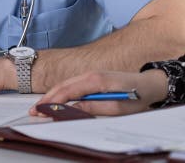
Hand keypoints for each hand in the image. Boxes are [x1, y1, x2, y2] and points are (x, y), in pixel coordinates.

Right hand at [30, 70, 168, 116]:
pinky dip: (62, 93)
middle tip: (34, 111)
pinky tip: (56, 101)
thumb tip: (73, 109)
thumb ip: (94, 108)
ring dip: (53, 96)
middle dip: (48, 99)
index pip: (68, 91)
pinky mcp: (94, 78)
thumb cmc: (138, 96)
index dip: (53, 102)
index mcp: (97, 80)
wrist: (150, 83)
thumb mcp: (118, 108)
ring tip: (40, 107)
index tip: (41, 111)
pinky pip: (74, 85)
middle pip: (64, 86)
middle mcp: (93, 74)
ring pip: (67, 84)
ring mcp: (93, 74)